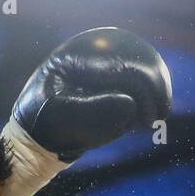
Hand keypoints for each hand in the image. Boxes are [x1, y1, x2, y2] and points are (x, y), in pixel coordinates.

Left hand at [1, 28, 171, 195]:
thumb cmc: (43, 129)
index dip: (144, 84)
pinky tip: (142, 120)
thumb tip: (130, 105)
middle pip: (135, 57)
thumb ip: (95, 111)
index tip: (154, 113)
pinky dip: (144, 100)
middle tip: (159, 115)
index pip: (120, 60)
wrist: (34, 141)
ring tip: (153, 119)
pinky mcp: (107, 83)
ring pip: (139, 69)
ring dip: (152, 92)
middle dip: (153, 85)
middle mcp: (90, 54)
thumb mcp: (64, 121)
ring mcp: (100, 67)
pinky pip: (135, 85)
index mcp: (75, 55)